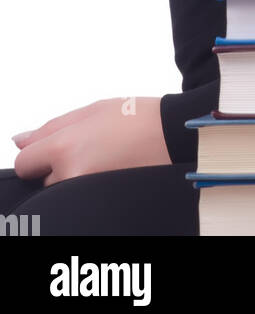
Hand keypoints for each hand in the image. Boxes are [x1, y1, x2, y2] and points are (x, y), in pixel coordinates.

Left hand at [11, 98, 169, 186]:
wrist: (175, 135)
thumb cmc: (137, 117)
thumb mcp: (92, 110)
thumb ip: (50, 127)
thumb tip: (19, 141)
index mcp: (66, 147)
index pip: (24, 164)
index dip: (38, 155)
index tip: (56, 149)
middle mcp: (72, 175)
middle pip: (43, 180)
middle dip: (58, 166)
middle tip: (90, 149)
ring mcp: (86, 193)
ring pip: (62, 190)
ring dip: (73, 178)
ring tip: (103, 159)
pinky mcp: (100, 203)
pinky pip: (80, 198)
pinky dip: (88, 188)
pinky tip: (109, 171)